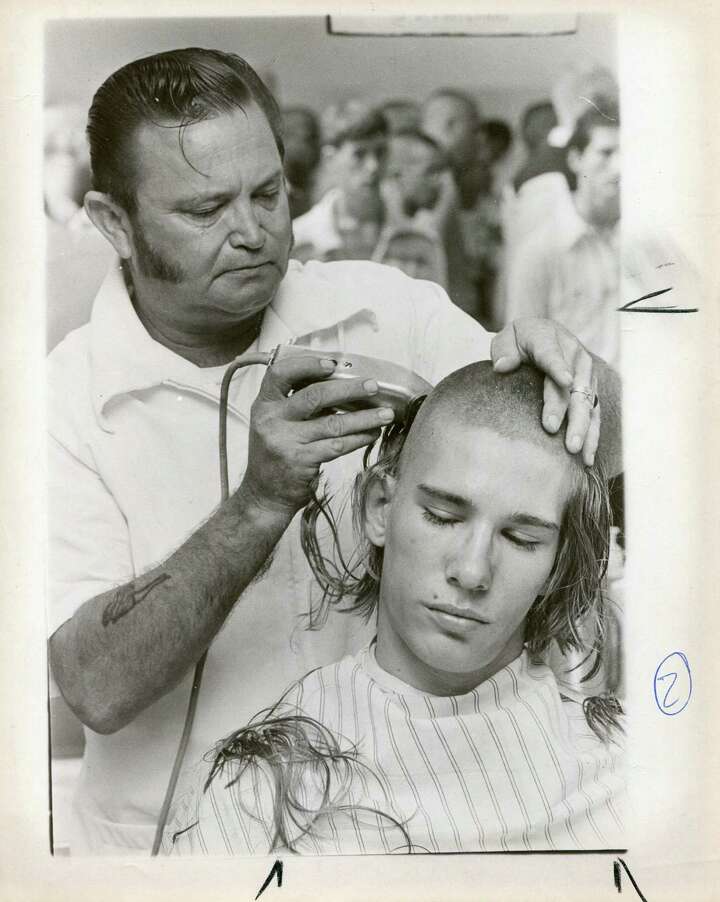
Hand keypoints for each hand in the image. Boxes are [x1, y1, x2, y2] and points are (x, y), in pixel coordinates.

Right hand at [241, 354, 394, 515]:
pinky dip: (358, 438)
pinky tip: (371, 434)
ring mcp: (285, 441)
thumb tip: (341, 387)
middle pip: (315, 396)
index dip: (307, 365)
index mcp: (264, 404)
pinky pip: (337, 445)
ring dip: (364, 417)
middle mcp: (271, 420)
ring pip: (333, 423)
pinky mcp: (301, 461)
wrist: (264, 495)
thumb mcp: (275, 424)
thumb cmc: (275, 456)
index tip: (333, 363)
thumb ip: (297, 405)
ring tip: (385, 414)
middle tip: (373, 386)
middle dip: (350, 388)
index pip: (280, 373)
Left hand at [490, 317, 602, 465]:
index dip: (558, 368)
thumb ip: (504, 350)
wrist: (541, 333)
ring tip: (576, 452)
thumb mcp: (507, 338)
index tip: (564, 381)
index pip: (552, 355)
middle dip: (571, 413)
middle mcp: (574, 355)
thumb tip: (502, 366)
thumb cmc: (519, 340)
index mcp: (549, 339)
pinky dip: (591, 435)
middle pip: (574, 386)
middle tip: (561, 436)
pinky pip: (594, 413)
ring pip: (588, 403)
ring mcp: (585, 374)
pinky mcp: (590, 389)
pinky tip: (586, 457)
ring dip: (584, 429)